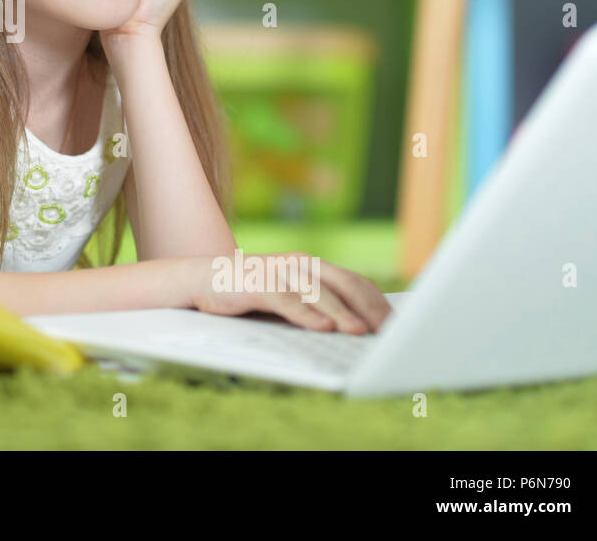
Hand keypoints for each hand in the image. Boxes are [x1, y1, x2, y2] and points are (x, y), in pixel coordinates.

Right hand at [180, 252, 392, 333]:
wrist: (201, 279)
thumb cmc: (250, 293)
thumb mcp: (288, 296)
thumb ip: (315, 305)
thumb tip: (355, 331)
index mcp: (310, 266)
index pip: (353, 281)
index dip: (376, 301)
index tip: (395, 324)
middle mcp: (298, 264)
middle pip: (342, 283)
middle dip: (367, 307)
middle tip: (387, 331)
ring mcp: (277, 271)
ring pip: (317, 292)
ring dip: (340, 313)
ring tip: (359, 332)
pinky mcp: (256, 283)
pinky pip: (285, 300)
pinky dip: (305, 314)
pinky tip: (321, 328)